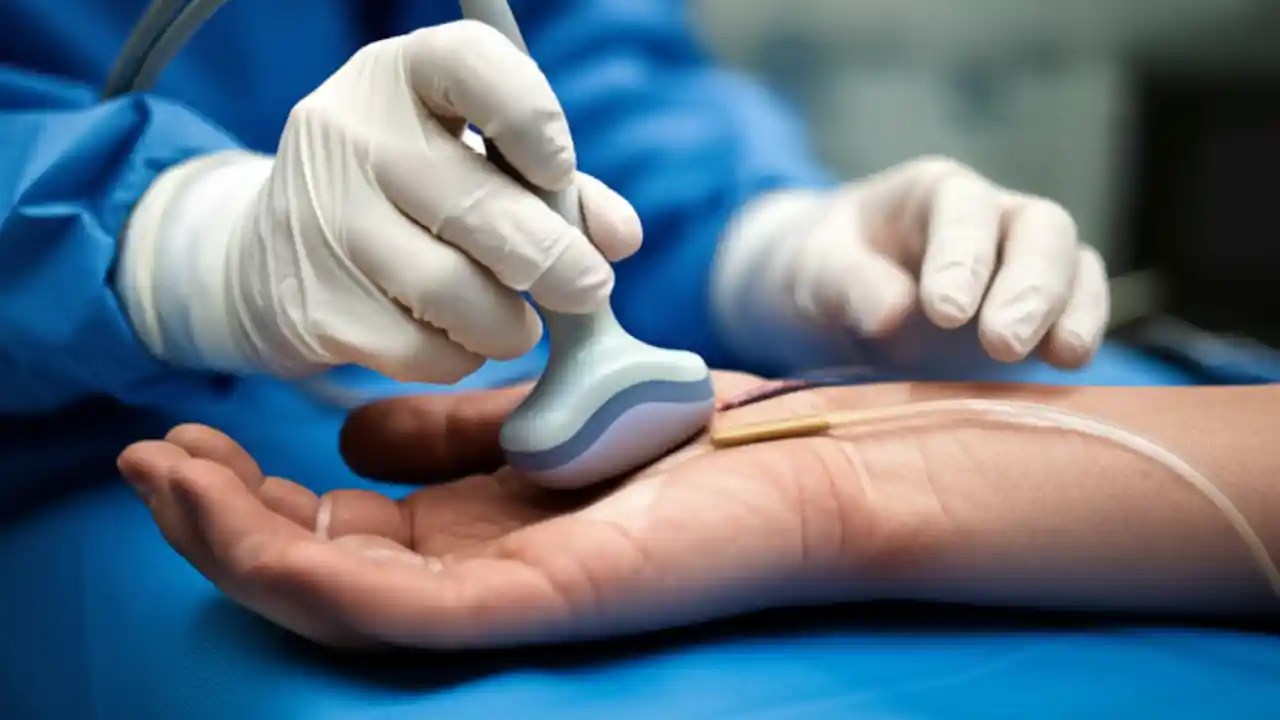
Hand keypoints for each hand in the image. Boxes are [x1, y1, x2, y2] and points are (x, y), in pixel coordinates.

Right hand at [116, 21, 640, 382]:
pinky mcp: (311, 305)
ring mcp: (319, 220)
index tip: (558, 172)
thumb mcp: (472, 162)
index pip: (473, 65)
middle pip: (480, 205)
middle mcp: (347, 132)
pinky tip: (456, 338)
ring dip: (509, 323)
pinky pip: (420, 349)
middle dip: (556, 260)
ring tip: (516, 322)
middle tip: (588, 288)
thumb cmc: (405, 198)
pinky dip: (459, 355)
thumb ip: (555, 188)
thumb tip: (619, 237)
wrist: (269, 256)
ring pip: (454, 291)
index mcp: (398, 74)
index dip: (534, 121)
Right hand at [116, 374, 933, 648]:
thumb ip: (450, 430)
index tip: (191, 432)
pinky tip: (232, 519)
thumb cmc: (691, 435)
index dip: (253, 491)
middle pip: (317, 569)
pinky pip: (389, 608)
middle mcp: (473, 579)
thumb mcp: (543, 412)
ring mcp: (498, 601)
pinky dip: (298, 570)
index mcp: (476, 534)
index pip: (338, 532)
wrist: (806, 460)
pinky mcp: (530, 605)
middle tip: (148, 456)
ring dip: (232, 542)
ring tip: (161, 476)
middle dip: (219, 516)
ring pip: (330, 597)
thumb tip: (349, 431)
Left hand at [713, 157, 1108, 374]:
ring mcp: (1023, 259)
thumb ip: (848, 284)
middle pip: (1038, 229)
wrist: (836, 293)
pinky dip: (1082, 330)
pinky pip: (1079, 306)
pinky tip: (1071, 366)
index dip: (962, 257)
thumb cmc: (825, 269)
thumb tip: (891, 313)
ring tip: (1064, 355)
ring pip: (1072, 263)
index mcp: (932, 193)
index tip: (945, 314)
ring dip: (1070, 309)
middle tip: (1003, 344)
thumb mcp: (816, 271)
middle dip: (1029, 286)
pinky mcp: (1039, 307)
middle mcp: (991, 216)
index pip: (963, 210)